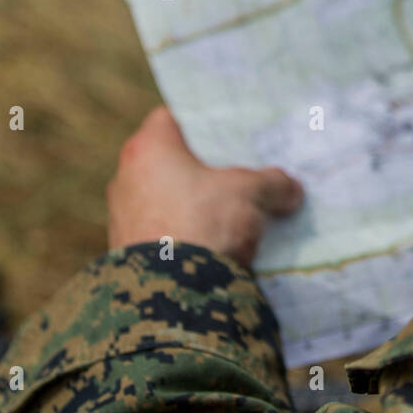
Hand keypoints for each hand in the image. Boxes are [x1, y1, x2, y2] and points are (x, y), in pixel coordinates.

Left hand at [107, 107, 303, 268]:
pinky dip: (184, 235)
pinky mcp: (125, 255)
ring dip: (193, 206)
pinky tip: (214, 247)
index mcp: (148, 148)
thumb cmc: (205, 222)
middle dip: (202, 169)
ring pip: (165, 200)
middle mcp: (126, 176)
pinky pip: (161, 233)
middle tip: (238, 174)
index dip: (201, 123)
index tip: (228, 134)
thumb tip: (291, 190)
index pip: (172, 118)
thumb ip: (273, 183)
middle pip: (170, 161)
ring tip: (232, 216)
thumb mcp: (251, 192)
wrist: (171, 293)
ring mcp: (122, 218)